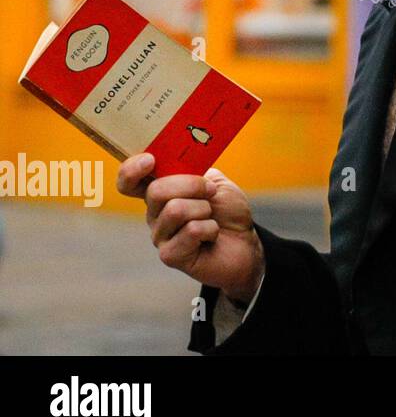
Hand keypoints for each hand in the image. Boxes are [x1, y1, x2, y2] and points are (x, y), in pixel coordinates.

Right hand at [117, 154, 264, 302]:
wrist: (245, 241)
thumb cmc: (228, 211)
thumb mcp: (215, 182)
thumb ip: (194, 170)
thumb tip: (177, 160)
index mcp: (161, 192)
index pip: (129, 181)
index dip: (131, 170)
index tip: (150, 160)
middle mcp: (154, 214)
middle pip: (156, 191)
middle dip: (192, 185)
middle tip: (210, 192)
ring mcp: (160, 236)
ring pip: (175, 210)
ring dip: (204, 209)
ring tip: (211, 217)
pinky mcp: (170, 255)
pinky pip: (191, 231)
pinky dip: (210, 228)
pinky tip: (212, 236)